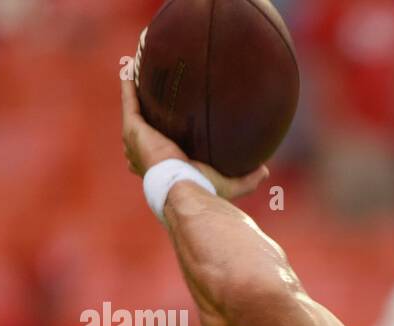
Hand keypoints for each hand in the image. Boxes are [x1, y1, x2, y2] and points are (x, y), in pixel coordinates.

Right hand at [120, 75, 267, 199]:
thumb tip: (265, 170)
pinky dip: (128, 85)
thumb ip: (247, 179)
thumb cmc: (204, 189)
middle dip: (145, 112)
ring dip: (134, 93)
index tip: (168, 121)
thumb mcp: (229, 184)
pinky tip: (130, 69)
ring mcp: (137, 140)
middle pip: (143, 129)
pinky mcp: (133, 128)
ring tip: (139, 73)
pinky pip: (129, 101)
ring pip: (133, 111)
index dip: (160, 137)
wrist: (186, 187)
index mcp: (164, 165)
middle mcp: (146, 153)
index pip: (158, 149)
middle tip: (154, 91)